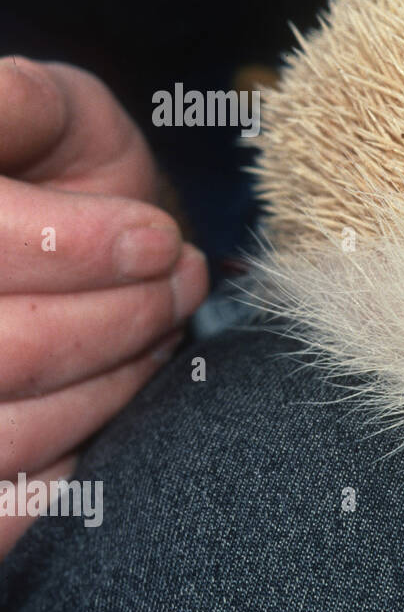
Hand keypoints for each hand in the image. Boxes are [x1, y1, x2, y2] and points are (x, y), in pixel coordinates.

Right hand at [0, 58, 207, 557]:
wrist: (54, 240)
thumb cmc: (53, 173)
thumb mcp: (46, 111)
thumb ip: (21, 104)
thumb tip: (2, 110)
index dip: (67, 248)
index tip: (158, 238)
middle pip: (3, 349)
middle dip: (114, 320)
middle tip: (178, 284)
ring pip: (7, 431)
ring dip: (110, 386)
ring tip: (155, 331)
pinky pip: (10, 507)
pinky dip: (74, 464)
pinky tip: (106, 402)